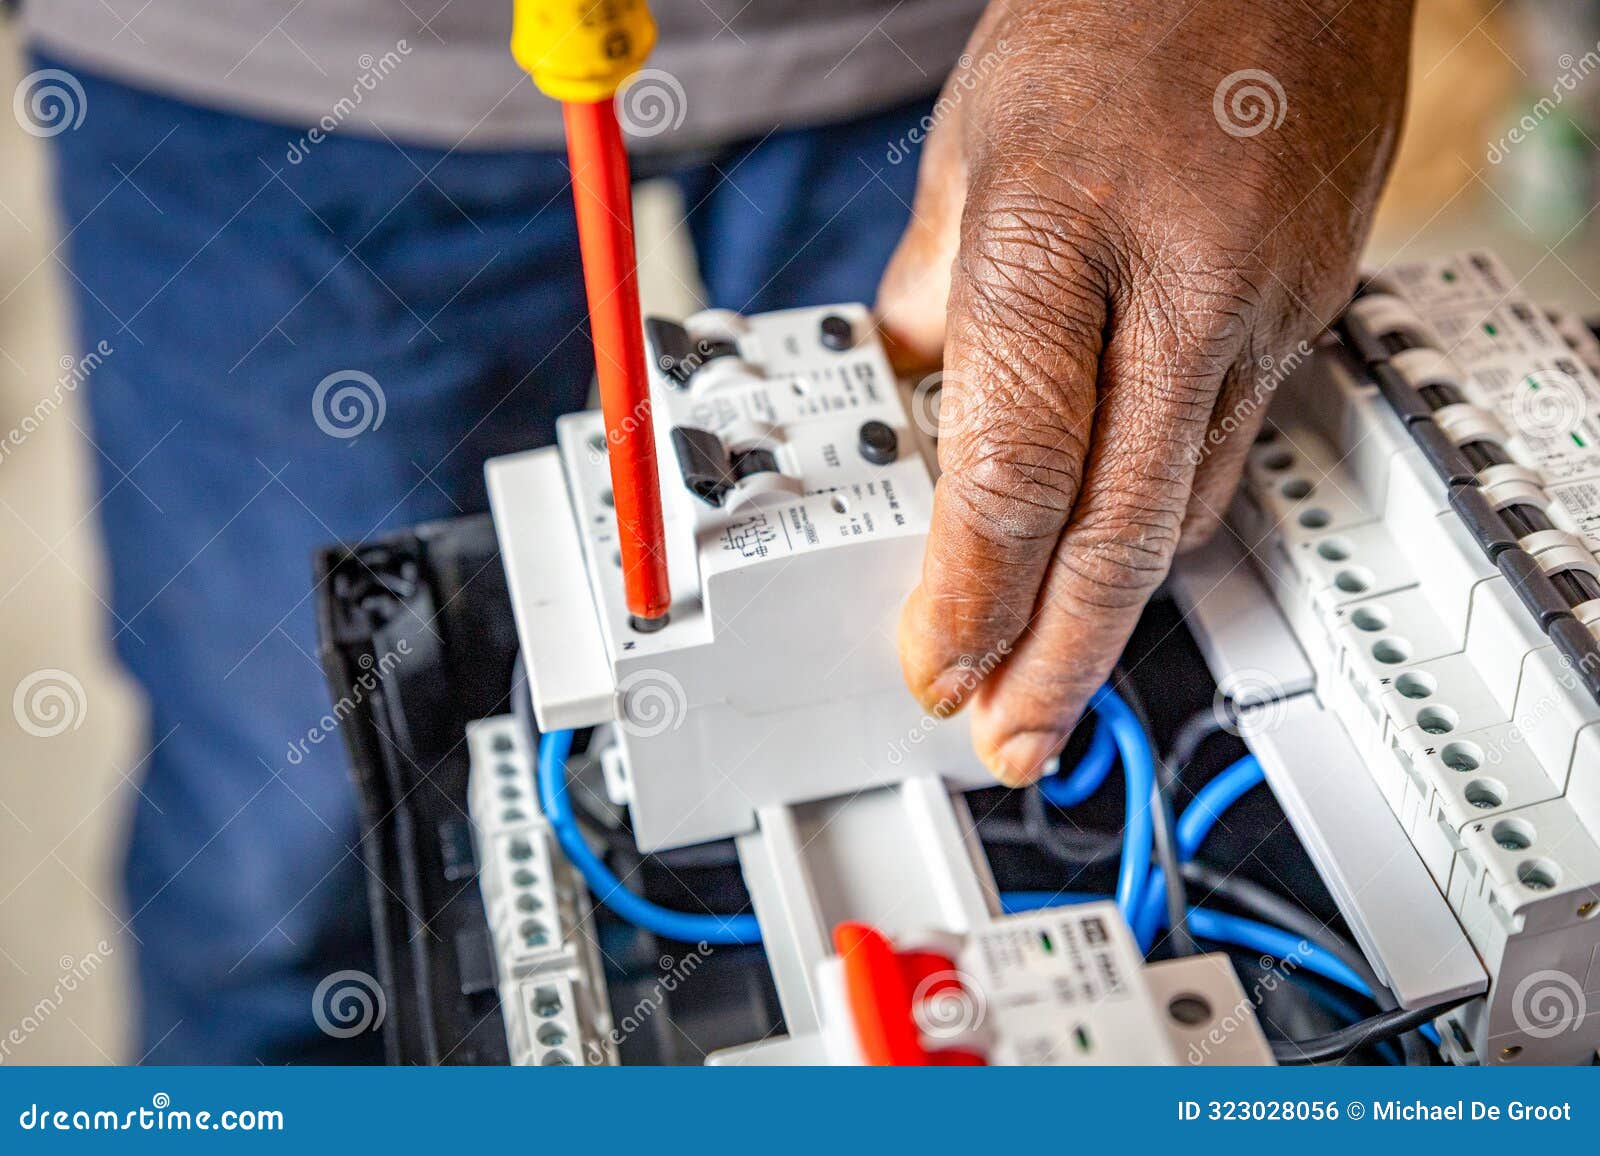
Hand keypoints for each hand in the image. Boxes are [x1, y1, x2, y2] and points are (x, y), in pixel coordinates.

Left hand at [879, 0, 1413, 783]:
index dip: (969, 597)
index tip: (933, 662)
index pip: (1009, 470)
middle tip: (1008, 738)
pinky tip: (1118, 554)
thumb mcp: (971, 152)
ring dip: (1113, 611)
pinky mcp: (1311, 312)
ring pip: (1185, 509)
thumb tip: (905, 406)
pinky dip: (1166, 523)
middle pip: (1118, 530)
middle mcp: (1175, 282)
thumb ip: (932, 300)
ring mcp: (1262, 302)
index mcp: (1054, 234)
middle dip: (1055, 663)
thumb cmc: (1114, 17)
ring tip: (1050, 671)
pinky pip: (1231, 452)